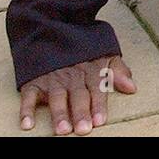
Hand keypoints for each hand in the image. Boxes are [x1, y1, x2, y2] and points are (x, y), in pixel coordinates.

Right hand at [18, 54, 135, 134]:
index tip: (100, 121)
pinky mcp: (34, 81)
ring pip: (56, 97)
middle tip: (83, 130)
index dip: (98, 105)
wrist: (54, 28)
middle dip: (80, 113)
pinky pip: (29, 96)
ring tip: (63, 130)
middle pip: (77, 95)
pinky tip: (27, 124)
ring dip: (59, 114)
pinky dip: (26, 110)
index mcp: (91, 70)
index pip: (96, 89)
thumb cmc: (83, 50)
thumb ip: (118, 72)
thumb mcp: (105, 55)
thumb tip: (132, 88)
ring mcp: (52, 79)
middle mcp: (72, 75)